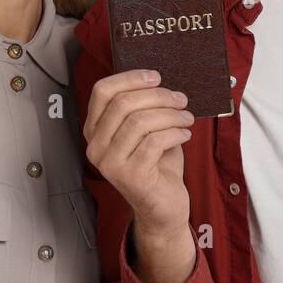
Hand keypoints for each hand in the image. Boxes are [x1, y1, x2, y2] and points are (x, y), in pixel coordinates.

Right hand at [82, 69, 193, 237]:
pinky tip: (185, 135)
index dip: (130, 78)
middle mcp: (95, 146)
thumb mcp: (146, 130)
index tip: (156, 77)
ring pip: (139, 121)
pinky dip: (175, 133)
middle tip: (181, 99)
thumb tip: (158, 81)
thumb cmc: (156, 164)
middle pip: (123, 103)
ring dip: (170, 115)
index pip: (102, 91)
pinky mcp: (129, 176)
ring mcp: (110, 163)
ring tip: (187, 118)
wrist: (163, 206)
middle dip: (158, 96)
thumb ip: (144, 107)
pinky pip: (154, 141)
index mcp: (95, 130)